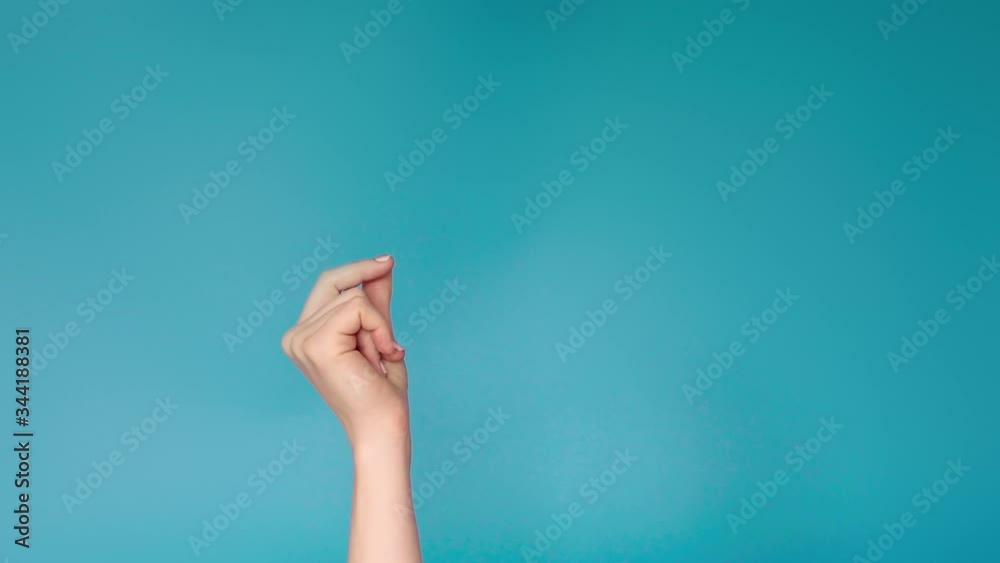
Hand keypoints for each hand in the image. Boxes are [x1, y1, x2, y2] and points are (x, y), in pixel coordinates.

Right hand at [281, 255, 408, 447]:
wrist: (381, 426)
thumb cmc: (380, 390)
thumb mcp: (378, 334)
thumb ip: (375, 301)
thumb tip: (382, 265)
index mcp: (303, 335)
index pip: (329, 284)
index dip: (359, 271)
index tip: (388, 261)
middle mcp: (295, 336)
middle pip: (334, 282)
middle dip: (371, 303)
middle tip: (388, 340)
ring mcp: (301, 339)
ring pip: (353, 296)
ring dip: (379, 326)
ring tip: (377, 359)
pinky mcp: (316, 343)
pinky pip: (358, 307)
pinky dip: (379, 328)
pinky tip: (379, 356)